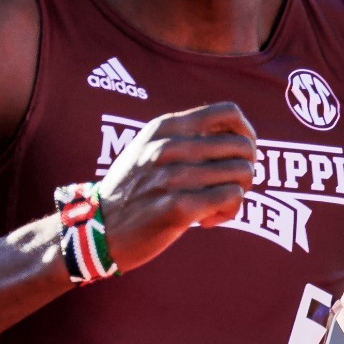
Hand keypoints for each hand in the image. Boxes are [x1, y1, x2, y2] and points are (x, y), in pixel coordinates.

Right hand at [93, 103, 256, 271]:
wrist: (97, 230)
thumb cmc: (131, 190)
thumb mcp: (147, 149)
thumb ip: (183, 136)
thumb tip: (236, 135)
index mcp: (164, 127)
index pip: (229, 113)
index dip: (247, 133)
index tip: (239, 154)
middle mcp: (169, 147)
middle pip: (243, 147)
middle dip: (246, 169)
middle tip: (228, 187)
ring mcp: (173, 177)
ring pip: (243, 173)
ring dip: (238, 193)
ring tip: (215, 205)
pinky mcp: (178, 207)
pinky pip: (232, 198)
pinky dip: (229, 211)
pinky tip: (208, 220)